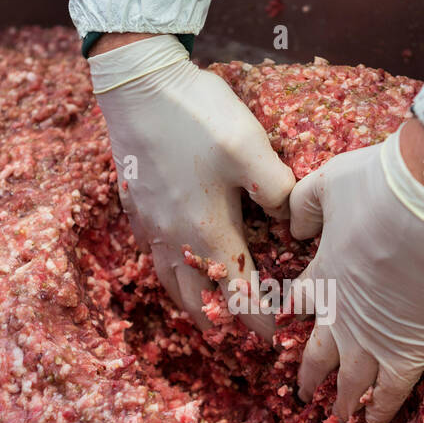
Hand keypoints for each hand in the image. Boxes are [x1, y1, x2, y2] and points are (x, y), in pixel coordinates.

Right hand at [88, 33, 295, 338]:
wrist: (137, 84)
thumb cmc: (197, 115)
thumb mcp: (251, 147)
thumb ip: (278, 189)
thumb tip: (287, 219)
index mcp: (207, 232)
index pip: (239, 295)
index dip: (260, 321)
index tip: (279, 339)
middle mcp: (174, 240)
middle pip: (199, 302)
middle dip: (225, 324)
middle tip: (247, 336)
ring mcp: (150, 228)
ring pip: (172, 286)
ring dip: (195, 306)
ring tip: (213, 316)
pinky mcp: (136, 211)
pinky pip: (156, 262)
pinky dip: (174, 279)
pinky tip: (182, 268)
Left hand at [288, 120, 423, 422]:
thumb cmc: (380, 185)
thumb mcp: (327, 182)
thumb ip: (304, 205)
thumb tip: (293, 228)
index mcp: (322, 274)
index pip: (296, 307)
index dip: (290, 322)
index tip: (284, 335)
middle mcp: (340, 314)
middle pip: (318, 354)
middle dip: (309, 376)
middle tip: (303, 395)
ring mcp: (371, 338)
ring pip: (350, 382)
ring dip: (342, 402)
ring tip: (337, 420)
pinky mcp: (407, 351)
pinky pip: (390, 391)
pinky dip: (381, 409)